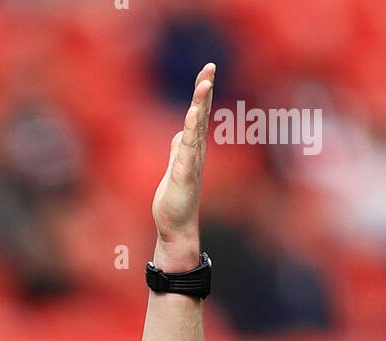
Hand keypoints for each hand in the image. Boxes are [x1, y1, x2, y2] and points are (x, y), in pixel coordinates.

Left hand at [151, 62, 214, 257]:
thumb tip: (180, 135)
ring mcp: (191, 163)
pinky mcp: (184, 175)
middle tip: (210, 66)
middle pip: (200, 115)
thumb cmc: (176, 202)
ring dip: (200, 104)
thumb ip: (178, 151)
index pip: (197, 116)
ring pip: (196, 128)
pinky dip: (190, 130)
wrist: (176, 228)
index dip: (202, 94)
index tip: (207, 71)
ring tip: (204, 82)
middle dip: (204, 90)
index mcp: (193, 150)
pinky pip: (188, 149)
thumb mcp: (174, 169)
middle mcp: (196, 153)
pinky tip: (192, 114)